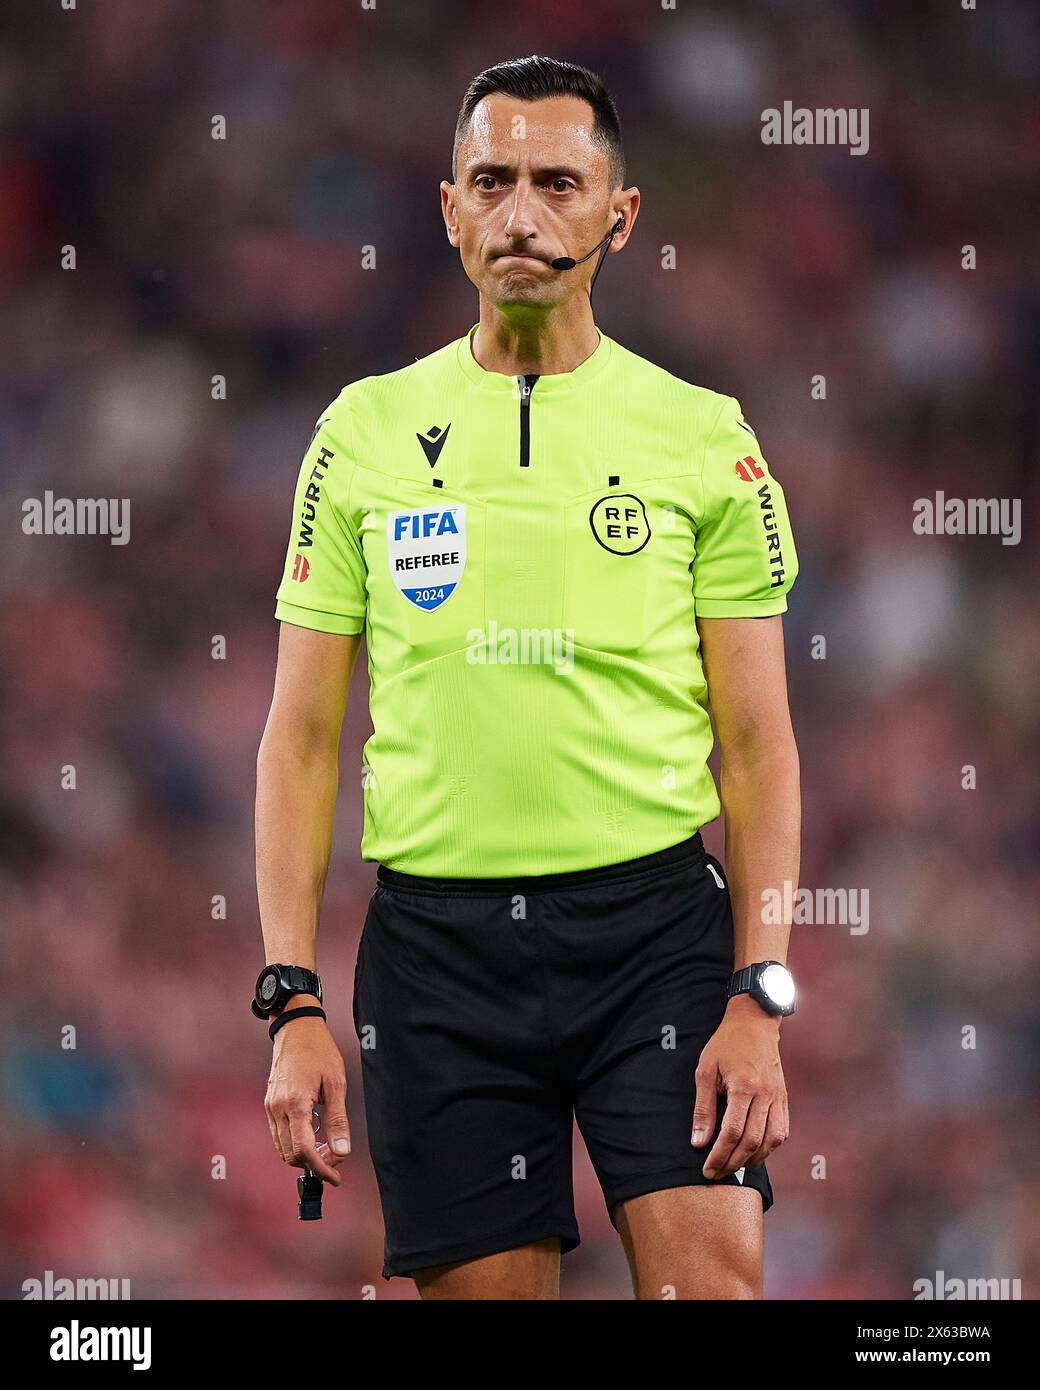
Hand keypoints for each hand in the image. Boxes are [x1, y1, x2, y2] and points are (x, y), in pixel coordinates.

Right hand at [264, 1000, 350, 1184]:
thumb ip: (338, 1120)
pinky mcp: (269, 1104)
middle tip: (336, 1158)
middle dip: (313, 1163)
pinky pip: (279, 1134)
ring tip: (326, 1146)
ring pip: (283, 1147)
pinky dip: (294, 1142)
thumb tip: (342, 1152)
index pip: (303, 1150)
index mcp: (295, 1103)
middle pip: (291, 1154)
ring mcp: (270, 1106)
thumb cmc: (319, 1051)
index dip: (321, 1168)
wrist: (296, 1028)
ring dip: (303, 1155)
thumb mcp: (336, 1083)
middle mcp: (277, 1108)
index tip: (336, 1177)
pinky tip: (313, 1133)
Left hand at [690, 994, 788, 1179]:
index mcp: (744, 1087)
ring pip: (771, 1141)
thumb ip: (703, 1108)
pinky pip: (781, 1131)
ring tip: (734, 1166)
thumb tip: (699, 1142)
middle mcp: (766, 1095)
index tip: (707, 1169)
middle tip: (717, 1174)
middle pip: (752, 1141)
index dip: (719, 1155)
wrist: (754, 1023)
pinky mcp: (784, 1099)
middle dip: (733, 1163)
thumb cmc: (726, 1044)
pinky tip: (754, 1152)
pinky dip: (769, 1147)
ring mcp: (778, 1097)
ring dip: (753, 1159)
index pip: (733, 1132)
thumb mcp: (706, 1070)